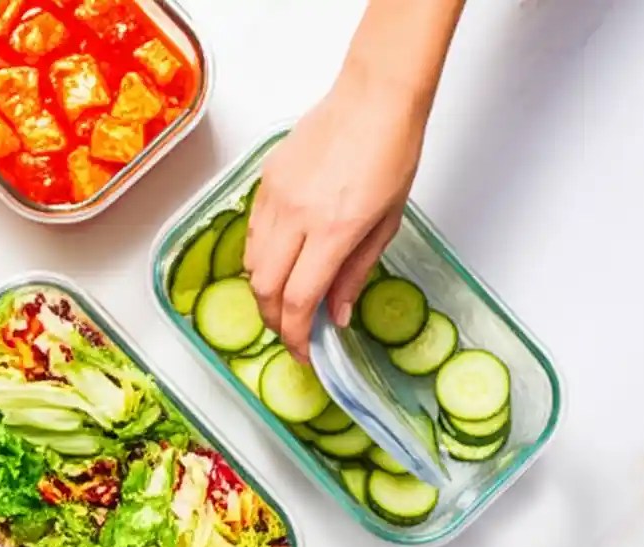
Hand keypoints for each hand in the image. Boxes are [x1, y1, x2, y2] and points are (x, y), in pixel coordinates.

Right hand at [244, 69, 426, 362]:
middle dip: (275, 320)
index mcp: (334, 230)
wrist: (374, 97)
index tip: (306, 353)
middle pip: (265, 288)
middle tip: (293, 334)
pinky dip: (261, 258)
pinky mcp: (266, 180)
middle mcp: (297, 216)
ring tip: (286, 302)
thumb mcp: (386, 223)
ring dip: (264, 292)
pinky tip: (281, 264)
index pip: (299, 301)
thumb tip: (336, 315)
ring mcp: (276, 196)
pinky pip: (253, 232)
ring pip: (251, 262)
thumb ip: (356, 273)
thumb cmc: (392, 153)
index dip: (297, 337)